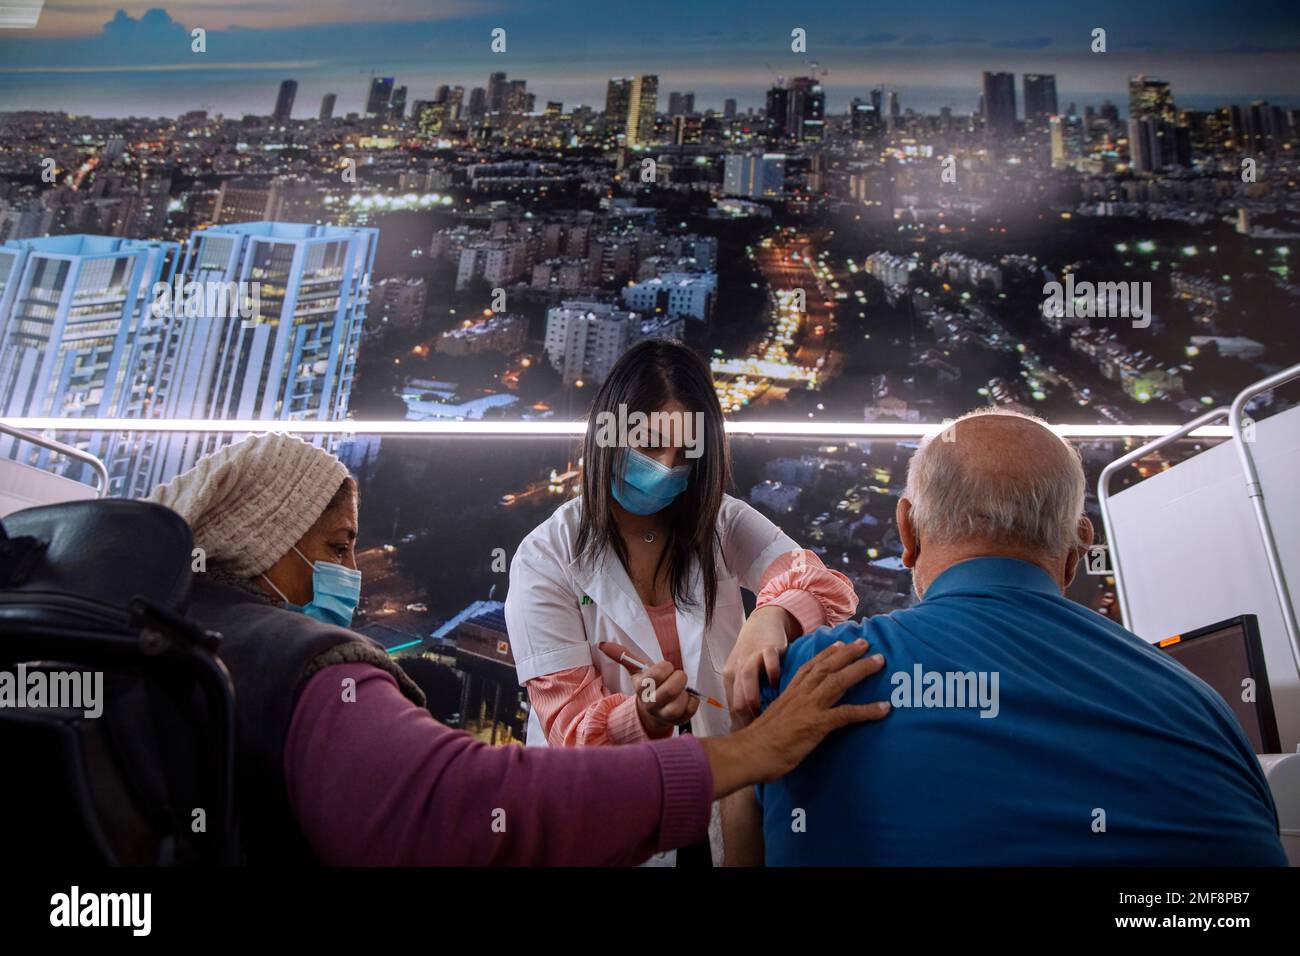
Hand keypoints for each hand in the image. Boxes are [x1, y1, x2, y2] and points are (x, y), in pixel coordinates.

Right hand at [600, 642, 699, 737]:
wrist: (652, 713)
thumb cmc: (648, 686)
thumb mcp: (637, 671)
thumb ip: (623, 656)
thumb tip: (602, 644)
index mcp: (641, 688)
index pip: (655, 675)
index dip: (664, 667)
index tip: (667, 667)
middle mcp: (651, 703)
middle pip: (669, 692)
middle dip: (678, 679)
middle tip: (679, 675)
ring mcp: (664, 715)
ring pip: (678, 706)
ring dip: (685, 693)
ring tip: (682, 689)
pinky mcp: (679, 721)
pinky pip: (691, 710)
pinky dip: (693, 701)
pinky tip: (687, 697)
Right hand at [700, 639, 888, 798]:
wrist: (747, 753)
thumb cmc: (757, 743)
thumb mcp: (774, 721)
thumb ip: (787, 715)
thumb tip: (793, 720)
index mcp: (789, 693)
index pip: (810, 667)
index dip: (827, 654)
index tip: (840, 644)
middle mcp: (800, 695)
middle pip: (827, 667)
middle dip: (848, 653)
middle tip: (865, 643)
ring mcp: (809, 708)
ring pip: (839, 682)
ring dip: (861, 670)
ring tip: (880, 661)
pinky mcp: (816, 724)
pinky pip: (846, 714)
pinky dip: (867, 710)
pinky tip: (884, 708)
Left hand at [723, 605, 797, 725]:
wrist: (762, 623)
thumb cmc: (754, 655)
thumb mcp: (744, 674)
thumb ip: (743, 696)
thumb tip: (742, 728)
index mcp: (730, 678)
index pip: (732, 708)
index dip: (740, 726)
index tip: (750, 742)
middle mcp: (738, 668)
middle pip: (737, 696)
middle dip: (745, 717)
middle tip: (759, 735)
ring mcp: (752, 656)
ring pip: (747, 676)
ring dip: (752, 695)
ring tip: (760, 712)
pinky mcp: (768, 646)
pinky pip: (768, 658)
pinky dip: (771, 670)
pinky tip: (777, 683)